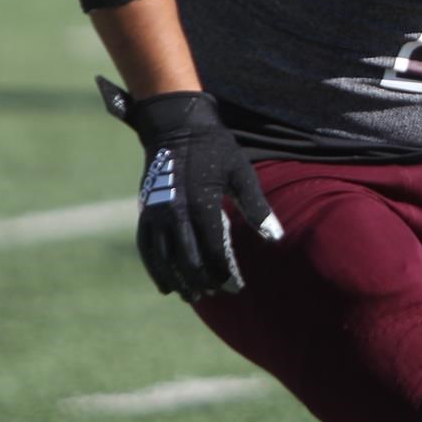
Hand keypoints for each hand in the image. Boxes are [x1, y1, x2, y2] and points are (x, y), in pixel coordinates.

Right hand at [125, 91, 283, 301]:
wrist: (177, 126)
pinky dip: (155, 269)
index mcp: (202, 204)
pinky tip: (166, 285)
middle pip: (188, 260)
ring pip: (165, 259)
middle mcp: (176, 213)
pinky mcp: (145, 213)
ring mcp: (156, 214)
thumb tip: (276, 238)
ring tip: (193, 295)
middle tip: (217, 293)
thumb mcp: (241, 173)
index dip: (224, 273)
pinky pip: (146, 249)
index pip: (213, 251)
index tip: (236, 287)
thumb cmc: (215, 149)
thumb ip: (257, 207)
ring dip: (179, 280)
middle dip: (203, 281)